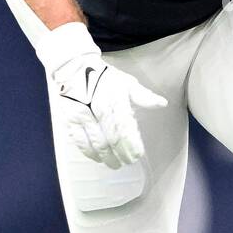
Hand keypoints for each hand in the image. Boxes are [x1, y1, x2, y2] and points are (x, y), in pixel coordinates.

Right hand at [37, 22, 166, 167]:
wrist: (74, 68)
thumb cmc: (104, 77)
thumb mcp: (126, 82)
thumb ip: (143, 96)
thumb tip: (162, 103)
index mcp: (115, 98)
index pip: (125, 127)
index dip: (131, 144)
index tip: (138, 154)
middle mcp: (98, 107)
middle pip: (111, 137)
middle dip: (121, 153)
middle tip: (128, 162)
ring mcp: (82, 115)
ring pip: (96, 142)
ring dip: (107, 157)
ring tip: (115, 164)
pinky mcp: (70, 120)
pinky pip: (80, 141)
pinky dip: (90, 153)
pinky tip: (98, 158)